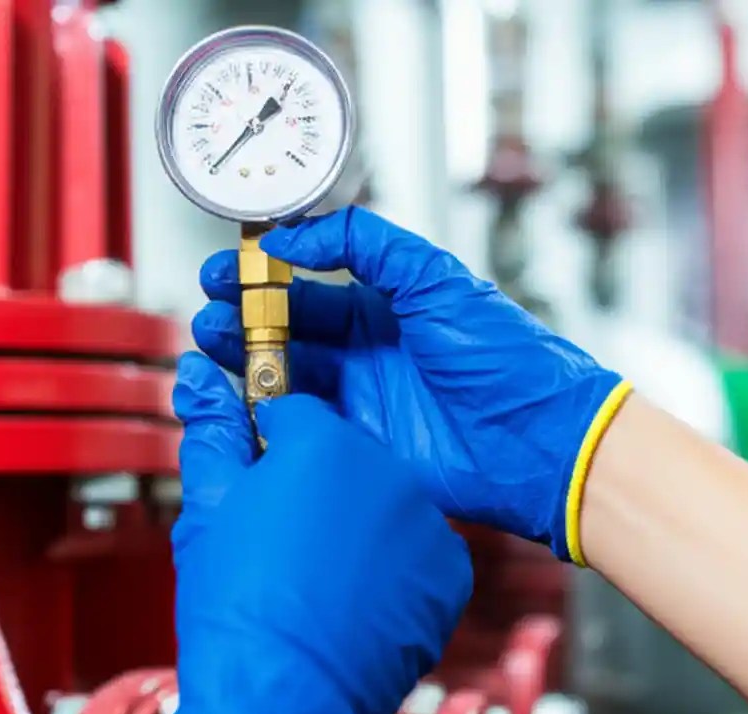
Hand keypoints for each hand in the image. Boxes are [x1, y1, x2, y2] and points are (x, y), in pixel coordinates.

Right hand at [172, 352, 471, 713]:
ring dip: (356, 522)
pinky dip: (392, 565)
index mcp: (324, 444)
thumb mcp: (210, 509)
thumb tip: (199, 380)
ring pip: (383, 500)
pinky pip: (418, 548)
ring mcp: (424, 523)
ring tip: (315, 570)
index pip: (298, 411)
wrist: (281, 698)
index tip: (258, 468)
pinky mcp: (447, 572)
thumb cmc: (238, 610)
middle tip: (281, 531)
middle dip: (315, 482)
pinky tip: (352, 592)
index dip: (272, 443)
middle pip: (345, 454)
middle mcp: (386, 472)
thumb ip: (214, 435)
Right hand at [190, 207, 628, 563]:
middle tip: (209, 316)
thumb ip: (366, 245)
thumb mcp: (435, 279)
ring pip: (285, 377)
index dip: (263, 277)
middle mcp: (366, 352)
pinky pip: (297, 427)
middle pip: (286, 331)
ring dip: (245, 363)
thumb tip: (294, 234)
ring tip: (211, 350)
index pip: (308, 285)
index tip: (225, 271)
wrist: (538, 441)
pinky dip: (264, 414)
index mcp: (385, 307)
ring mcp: (359, 400)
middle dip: (242, 321)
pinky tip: (238, 399)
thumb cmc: (504, 356)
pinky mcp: (356, 446)